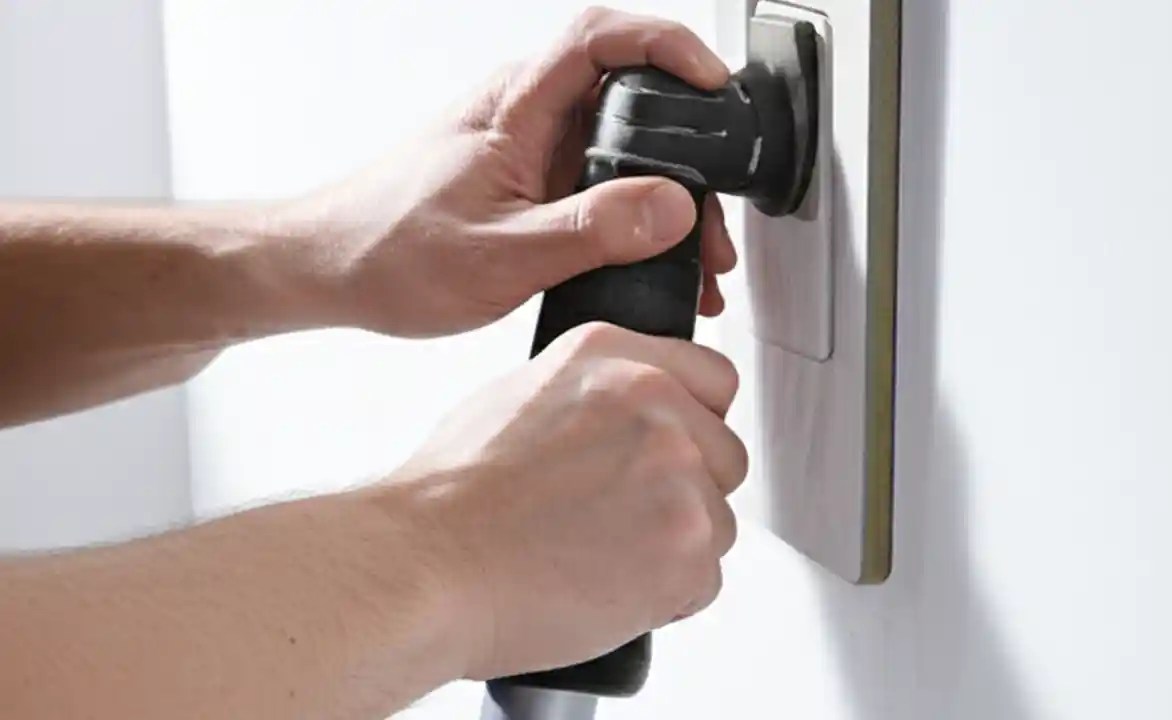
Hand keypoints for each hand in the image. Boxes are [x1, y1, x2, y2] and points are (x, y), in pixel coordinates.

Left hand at [292, 8, 738, 336]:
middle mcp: (526, 117)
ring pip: (621, 149)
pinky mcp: (529, 181)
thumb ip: (589, 230)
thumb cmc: (388, 253)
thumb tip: (673, 209)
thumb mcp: (500, 255)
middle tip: (711, 222)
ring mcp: (529, 149)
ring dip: (667, 197)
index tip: (714, 84)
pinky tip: (650, 262)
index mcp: (515, 110)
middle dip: (689, 154)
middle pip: (631, 101)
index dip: (665, 45)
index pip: (599, 39)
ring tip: (692, 260)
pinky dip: (635, 218)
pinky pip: (598, 183)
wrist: (329, 270)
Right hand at [378, 322, 746, 678]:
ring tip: (599, 557)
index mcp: (614, 357)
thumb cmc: (451, 497)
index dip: (698, 425)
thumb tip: (627, 415)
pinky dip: (666, 597)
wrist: (427, 567)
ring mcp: (678, 476)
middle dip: (688, 492)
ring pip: (718, 522)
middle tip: (622, 520)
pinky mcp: (687, 548)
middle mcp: (656, 405)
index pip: (714, 379)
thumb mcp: (518, 395)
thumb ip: (594, 393)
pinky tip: (606, 588)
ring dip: (674, 548)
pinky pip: (705, 581)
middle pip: (725, 455)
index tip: (679, 452)